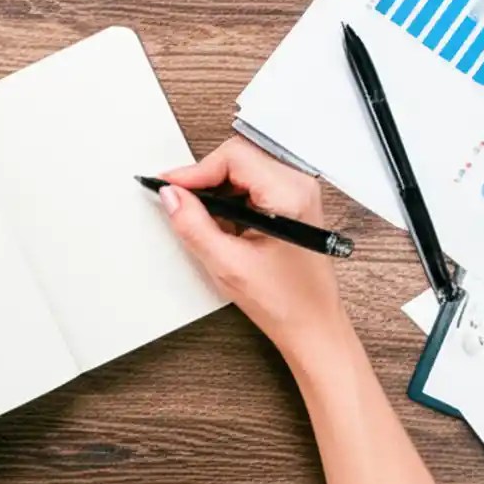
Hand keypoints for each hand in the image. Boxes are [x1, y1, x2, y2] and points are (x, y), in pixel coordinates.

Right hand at [158, 137, 350, 359]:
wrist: (313, 326)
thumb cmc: (286, 302)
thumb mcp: (227, 264)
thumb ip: (193, 225)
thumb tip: (172, 196)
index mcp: (290, 195)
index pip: (233, 157)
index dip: (195, 170)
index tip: (170, 186)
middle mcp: (299, 187)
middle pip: (238, 158)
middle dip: (203, 177)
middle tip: (177, 198)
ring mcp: (298, 194)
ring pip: (243, 169)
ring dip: (215, 187)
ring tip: (197, 214)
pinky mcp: (292, 203)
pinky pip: (252, 184)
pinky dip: (229, 197)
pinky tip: (218, 220)